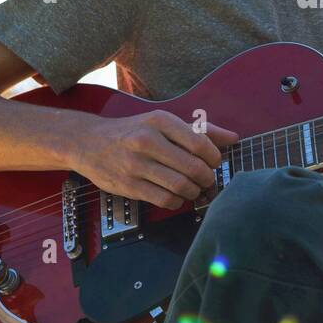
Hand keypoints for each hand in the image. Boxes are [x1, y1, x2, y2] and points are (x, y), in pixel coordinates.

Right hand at [72, 110, 238, 209]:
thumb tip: (233, 138)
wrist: (88, 142)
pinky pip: (164, 200)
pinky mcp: (129, 185)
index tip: (213, 163)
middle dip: (207, 179)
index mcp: (160, 121)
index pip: (200, 143)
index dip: (214, 158)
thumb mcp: (162, 122)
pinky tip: (176, 196)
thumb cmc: (133, 131)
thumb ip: (199, 130)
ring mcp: (136, 164)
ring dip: (194, 192)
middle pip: (193, 167)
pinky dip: (177, 202)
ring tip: (193, 189)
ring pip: (181, 186)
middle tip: (208, 181)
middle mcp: (147, 140)